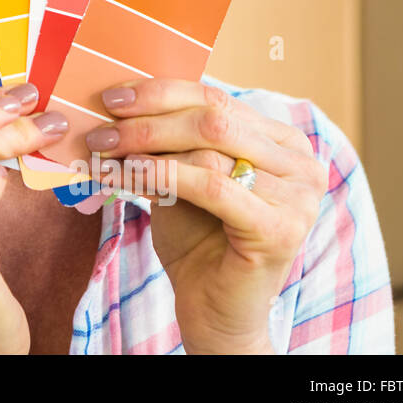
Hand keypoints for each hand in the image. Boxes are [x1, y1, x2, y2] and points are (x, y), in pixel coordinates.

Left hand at [87, 78, 325, 353]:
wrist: (212, 309)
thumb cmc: (198, 240)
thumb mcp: (182, 176)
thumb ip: (169, 139)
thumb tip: (119, 100)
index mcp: (283, 141)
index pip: (216, 98)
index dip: (160, 93)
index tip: (111, 96)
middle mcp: (301, 163)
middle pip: (213, 119)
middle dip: (148, 120)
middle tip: (100, 129)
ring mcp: (298, 196)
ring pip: (210, 148)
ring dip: (146, 146)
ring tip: (105, 152)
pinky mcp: (281, 228)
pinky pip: (211, 186)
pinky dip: (163, 175)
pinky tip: (129, 174)